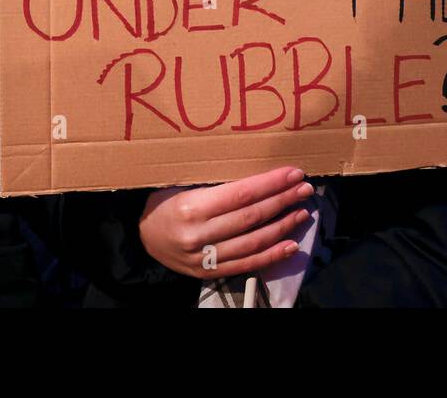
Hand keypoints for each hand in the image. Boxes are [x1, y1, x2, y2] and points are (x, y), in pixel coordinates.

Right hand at [138, 166, 313, 278]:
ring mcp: (205, 258)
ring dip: (283, 226)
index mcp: (192, 207)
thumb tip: (260, 173)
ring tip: (303, 211)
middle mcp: (200, 234)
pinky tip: (292, 245)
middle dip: (283, 200)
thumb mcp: (183, 183)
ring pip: (253, 242)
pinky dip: (272, 256)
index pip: (242, 194)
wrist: (141, 236)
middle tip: (305, 188)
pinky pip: (247, 265)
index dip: (271, 183)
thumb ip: (217, 182)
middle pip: (251, 216)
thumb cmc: (164, 201)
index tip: (293, 173)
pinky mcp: (210, 273)